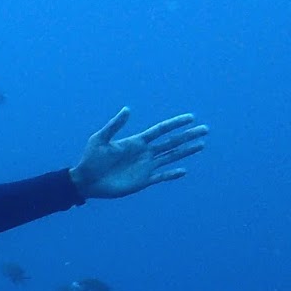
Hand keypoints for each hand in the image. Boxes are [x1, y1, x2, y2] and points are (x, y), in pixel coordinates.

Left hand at [69, 107, 207, 199]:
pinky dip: (172, 174)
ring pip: (171, 157)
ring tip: (201, 145)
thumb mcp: (100, 139)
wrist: (86, 181)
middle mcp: (144, 152)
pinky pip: (161, 176)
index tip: (191, 118)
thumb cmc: (90, 159)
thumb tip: (128, 109)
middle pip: (171, 142)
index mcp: (136, 141)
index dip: (176, 123)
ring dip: (186, 151)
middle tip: (205, 129)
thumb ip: (114, 125)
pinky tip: (183, 171)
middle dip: (188, 136)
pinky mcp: (142, 180)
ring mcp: (145, 166)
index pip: (161, 130)